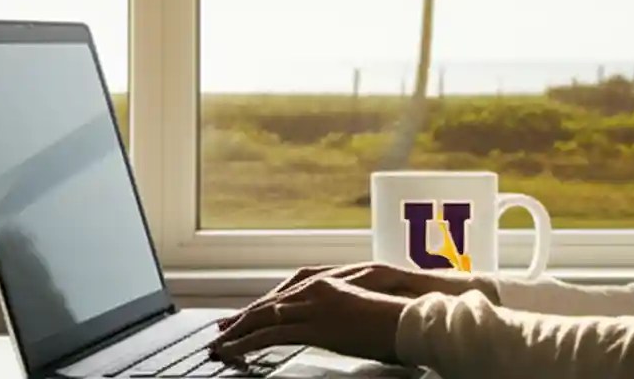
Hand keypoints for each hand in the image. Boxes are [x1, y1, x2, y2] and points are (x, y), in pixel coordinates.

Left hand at [209, 276, 410, 365]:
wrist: (412, 317)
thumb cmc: (399, 316)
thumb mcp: (367, 308)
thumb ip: (345, 311)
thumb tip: (335, 323)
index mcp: (331, 282)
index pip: (288, 291)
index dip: (265, 303)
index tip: (249, 313)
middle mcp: (318, 289)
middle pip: (272, 302)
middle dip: (246, 316)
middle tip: (223, 328)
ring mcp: (314, 306)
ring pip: (266, 317)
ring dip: (240, 330)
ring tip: (221, 343)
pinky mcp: (314, 326)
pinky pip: (271, 335)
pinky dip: (247, 342)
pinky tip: (233, 350)